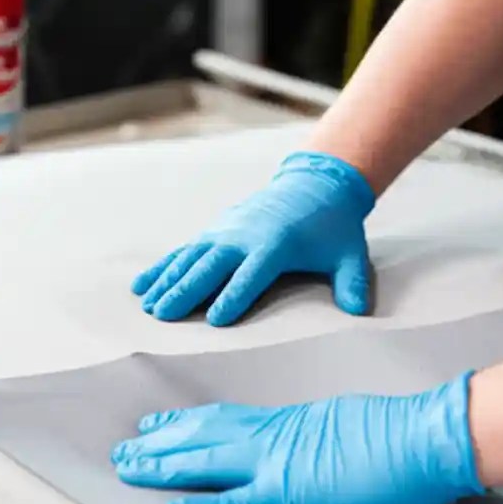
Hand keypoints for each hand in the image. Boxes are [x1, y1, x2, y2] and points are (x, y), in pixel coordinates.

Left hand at [110, 372, 483, 503]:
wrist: (424, 434)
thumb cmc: (399, 430)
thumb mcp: (344, 422)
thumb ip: (317, 431)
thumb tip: (312, 437)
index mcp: (288, 420)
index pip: (223, 418)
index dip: (184, 422)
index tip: (156, 422)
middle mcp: (273, 435)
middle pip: (201, 436)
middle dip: (159, 443)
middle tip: (125, 447)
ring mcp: (278, 463)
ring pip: (204, 462)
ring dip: (162, 465)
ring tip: (129, 467)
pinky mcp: (290, 493)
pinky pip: (235, 500)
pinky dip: (201, 503)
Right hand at [132, 151, 375, 325]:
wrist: (313, 185)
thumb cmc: (332, 227)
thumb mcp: (349, 254)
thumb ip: (352, 283)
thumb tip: (360, 311)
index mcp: (275, 245)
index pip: (251, 274)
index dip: (235, 296)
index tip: (217, 319)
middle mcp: (243, 237)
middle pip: (211, 266)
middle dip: (187, 291)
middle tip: (165, 315)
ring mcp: (224, 233)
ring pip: (190, 259)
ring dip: (167, 282)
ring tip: (148, 305)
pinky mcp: (214, 232)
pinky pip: (183, 252)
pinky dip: (162, 268)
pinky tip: (141, 286)